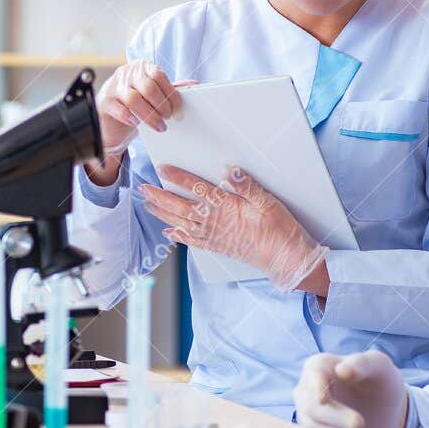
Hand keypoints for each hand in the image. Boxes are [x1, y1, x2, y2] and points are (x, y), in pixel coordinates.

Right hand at [88, 60, 193, 185]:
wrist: (110, 118)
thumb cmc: (135, 104)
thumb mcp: (153, 95)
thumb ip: (171, 89)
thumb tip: (194, 84)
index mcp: (142, 67)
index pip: (159, 76)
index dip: (171, 94)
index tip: (178, 111)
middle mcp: (127, 73)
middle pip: (148, 86)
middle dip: (162, 105)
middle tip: (169, 118)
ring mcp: (114, 86)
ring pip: (134, 98)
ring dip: (150, 115)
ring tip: (159, 126)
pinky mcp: (104, 101)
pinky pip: (118, 108)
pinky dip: (130, 117)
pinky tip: (137, 124)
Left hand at [139, 165, 325, 292]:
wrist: (284, 257)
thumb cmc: (279, 229)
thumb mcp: (267, 201)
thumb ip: (246, 186)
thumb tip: (229, 171)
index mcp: (226, 207)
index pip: (196, 188)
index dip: (178, 178)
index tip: (162, 169)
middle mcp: (215, 222)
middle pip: (181, 206)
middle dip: (161, 196)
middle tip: (143, 189)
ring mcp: (214, 236)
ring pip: (182, 223)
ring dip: (163, 214)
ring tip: (149, 206)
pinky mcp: (217, 246)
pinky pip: (192, 241)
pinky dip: (178, 236)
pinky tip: (169, 233)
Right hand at [294, 350, 407, 427]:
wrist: (383, 406)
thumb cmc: (378, 378)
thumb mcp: (378, 365)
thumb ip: (361, 363)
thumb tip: (341, 370)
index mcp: (318, 366)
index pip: (312, 375)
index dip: (316, 386)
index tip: (323, 399)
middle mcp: (307, 390)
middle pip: (310, 406)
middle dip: (334, 417)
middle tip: (360, 424)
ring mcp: (308, 414)